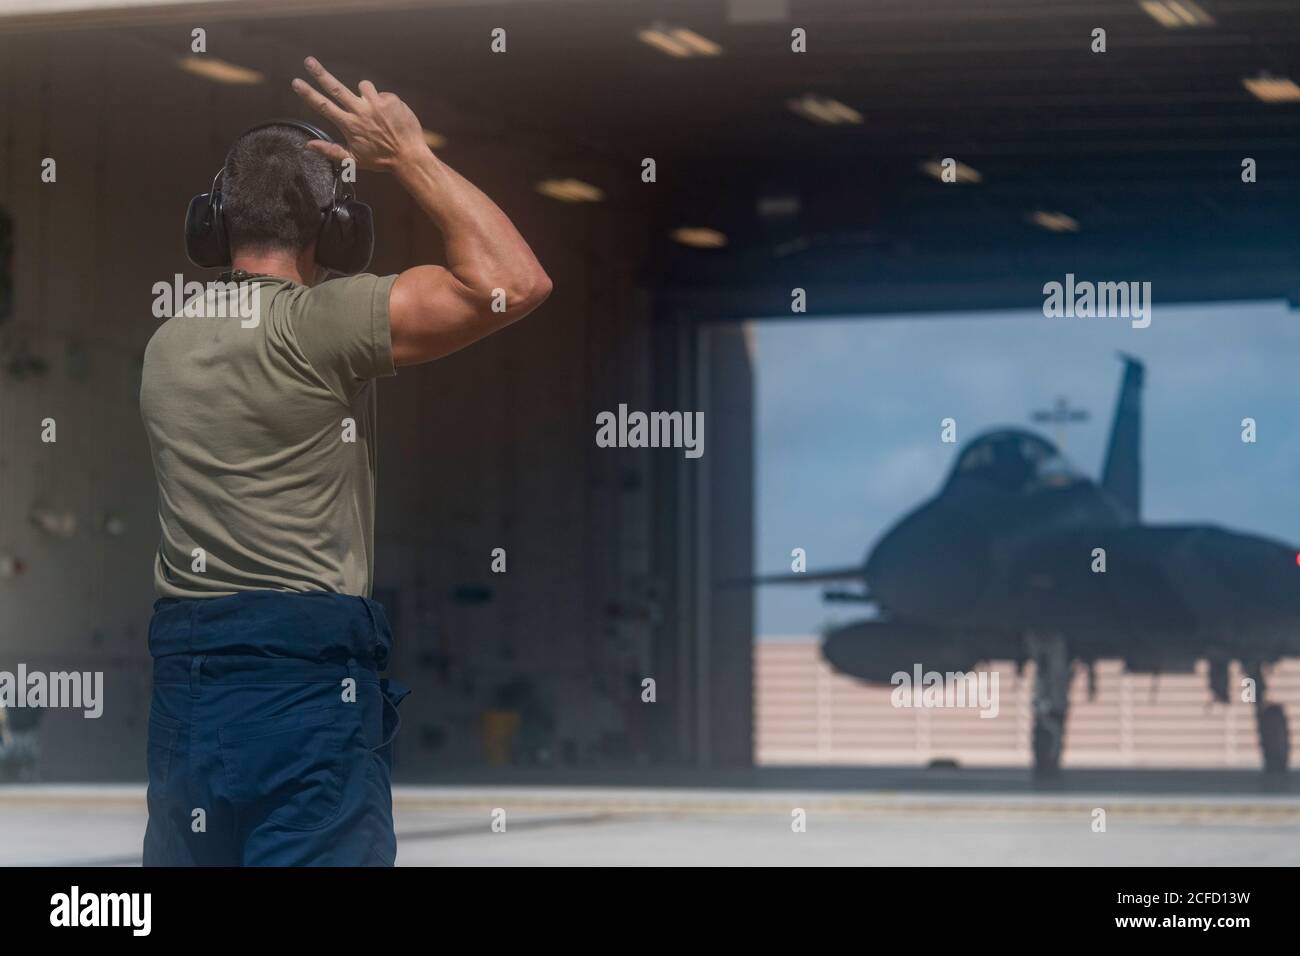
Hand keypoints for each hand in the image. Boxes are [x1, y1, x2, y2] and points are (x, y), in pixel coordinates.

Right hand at [290, 57, 426, 172]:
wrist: (409, 156)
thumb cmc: (381, 159)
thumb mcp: (354, 160)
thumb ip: (331, 151)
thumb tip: (308, 145)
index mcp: (349, 125)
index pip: (324, 106)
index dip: (308, 94)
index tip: (296, 82)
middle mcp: (361, 112)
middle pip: (336, 88)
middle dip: (320, 74)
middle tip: (309, 61)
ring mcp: (376, 104)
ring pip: (363, 86)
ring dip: (365, 94)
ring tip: (375, 112)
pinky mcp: (391, 100)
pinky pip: (382, 94)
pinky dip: (383, 102)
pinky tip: (389, 117)